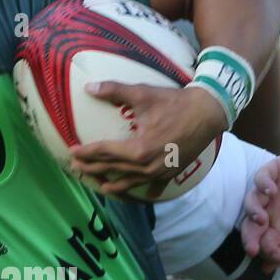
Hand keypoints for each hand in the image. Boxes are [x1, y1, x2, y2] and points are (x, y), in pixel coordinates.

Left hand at [67, 81, 226, 197]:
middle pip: (114, 168)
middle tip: (76, 167)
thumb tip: (88, 87)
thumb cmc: (174, 103)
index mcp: (138, 150)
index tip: (71, 152)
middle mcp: (147, 167)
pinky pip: (153, 187)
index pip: (105, 152)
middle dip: (93, 168)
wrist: (208, 112)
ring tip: (100, 185)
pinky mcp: (171, 174)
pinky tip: (135, 192)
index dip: (86, 152)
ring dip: (113, 183)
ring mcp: (160, 173)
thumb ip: (114, 91)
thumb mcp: (143, 94)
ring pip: (130, 182)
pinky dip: (142, 189)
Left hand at [240, 146, 279, 264]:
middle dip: (250, 237)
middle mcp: (273, 211)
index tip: (271, 256)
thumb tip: (267, 267)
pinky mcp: (279, 169)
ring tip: (262, 220)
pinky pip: (261, 176)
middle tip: (253, 248)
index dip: (263, 250)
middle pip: (251, 225)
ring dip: (253, 212)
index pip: (262, 242)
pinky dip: (262, 184)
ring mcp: (274, 190)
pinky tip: (272, 192)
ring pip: (251, 202)